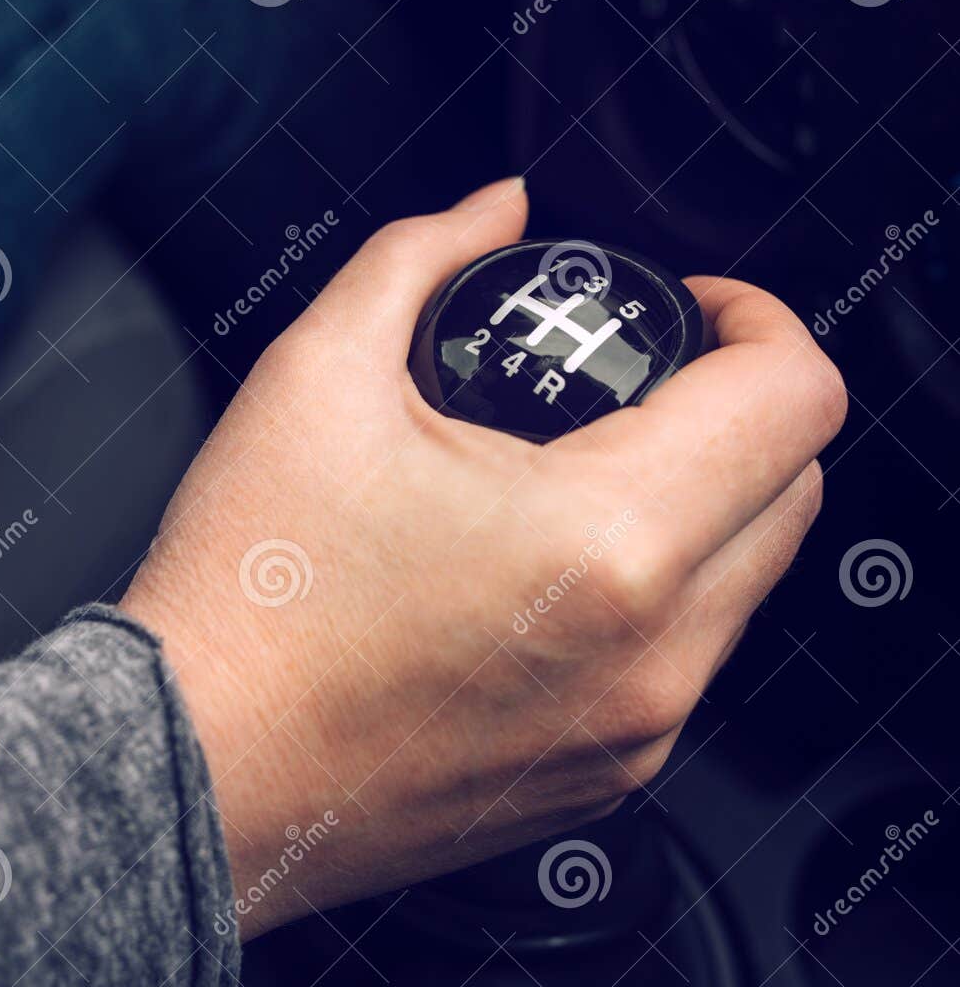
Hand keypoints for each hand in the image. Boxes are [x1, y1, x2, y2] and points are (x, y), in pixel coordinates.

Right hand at [121, 178, 846, 936]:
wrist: (190, 771)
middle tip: (637, 382)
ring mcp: (639, 730)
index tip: (692, 310)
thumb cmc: (245, 603)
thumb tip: (499, 208)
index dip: (759, 320)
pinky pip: (690, 657)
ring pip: (751, 579)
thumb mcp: (317, 375)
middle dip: (740, 409)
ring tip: (581, 476)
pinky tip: (552, 570)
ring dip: (706, 503)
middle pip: (796, 489)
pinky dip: (659, 593)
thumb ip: (425, 254)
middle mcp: (655, 653)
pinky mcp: (611, 778)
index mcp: (608, 541)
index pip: (796, 399)